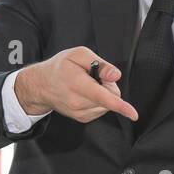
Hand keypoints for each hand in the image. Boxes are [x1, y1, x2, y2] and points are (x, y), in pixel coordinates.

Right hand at [15, 46, 137, 122]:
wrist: (41, 85)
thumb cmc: (60, 68)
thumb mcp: (79, 55)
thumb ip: (100, 64)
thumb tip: (115, 75)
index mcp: (78, 85)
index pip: (103, 97)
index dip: (121, 105)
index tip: (133, 114)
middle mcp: (79, 103)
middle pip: (111, 97)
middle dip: (108, 85)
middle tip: (94, 77)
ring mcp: (80, 113)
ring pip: (108, 104)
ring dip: (103, 94)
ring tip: (87, 85)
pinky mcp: (82, 118)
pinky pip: (101, 109)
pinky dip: (98, 101)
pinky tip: (85, 93)